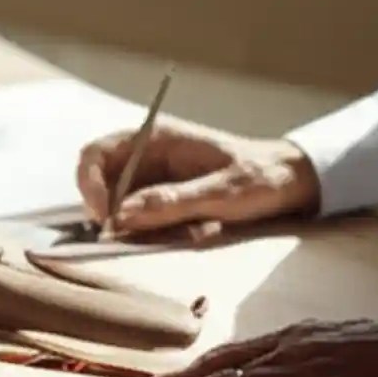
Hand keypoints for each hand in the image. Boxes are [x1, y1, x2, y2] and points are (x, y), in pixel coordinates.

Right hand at [76, 119, 320, 238]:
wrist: (288, 183)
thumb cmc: (260, 177)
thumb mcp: (223, 192)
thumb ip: (173, 202)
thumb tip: (123, 215)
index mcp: (157, 138)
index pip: (97, 153)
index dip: (88, 185)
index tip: (104, 219)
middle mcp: (149, 157)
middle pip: (102, 184)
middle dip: (113, 215)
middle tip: (138, 238)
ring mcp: (155, 180)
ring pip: (122, 210)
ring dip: (141, 229)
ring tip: (187, 232)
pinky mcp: (165, 203)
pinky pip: (144, 223)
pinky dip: (157, 235)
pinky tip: (194, 234)